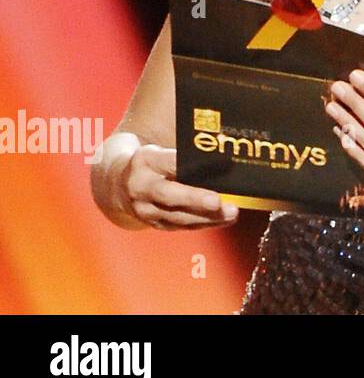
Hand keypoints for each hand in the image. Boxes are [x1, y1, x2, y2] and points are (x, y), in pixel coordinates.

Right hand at [119, 144, 239, 229]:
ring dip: (206, 217)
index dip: (189, 165)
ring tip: (231, 213)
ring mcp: (144, 209)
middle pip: (169, 194)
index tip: (213, 166)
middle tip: (217, 201)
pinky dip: (204, 223)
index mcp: (145, 160)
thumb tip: (223, 161)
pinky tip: (224, 219)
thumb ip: (183, 156)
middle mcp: (140, 186)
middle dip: (195, 199)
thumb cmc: (152, 163)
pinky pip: (181, 225)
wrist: (118, 185)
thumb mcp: (160, 152)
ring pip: (177, 216)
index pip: (168, 162)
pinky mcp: (153, 223)